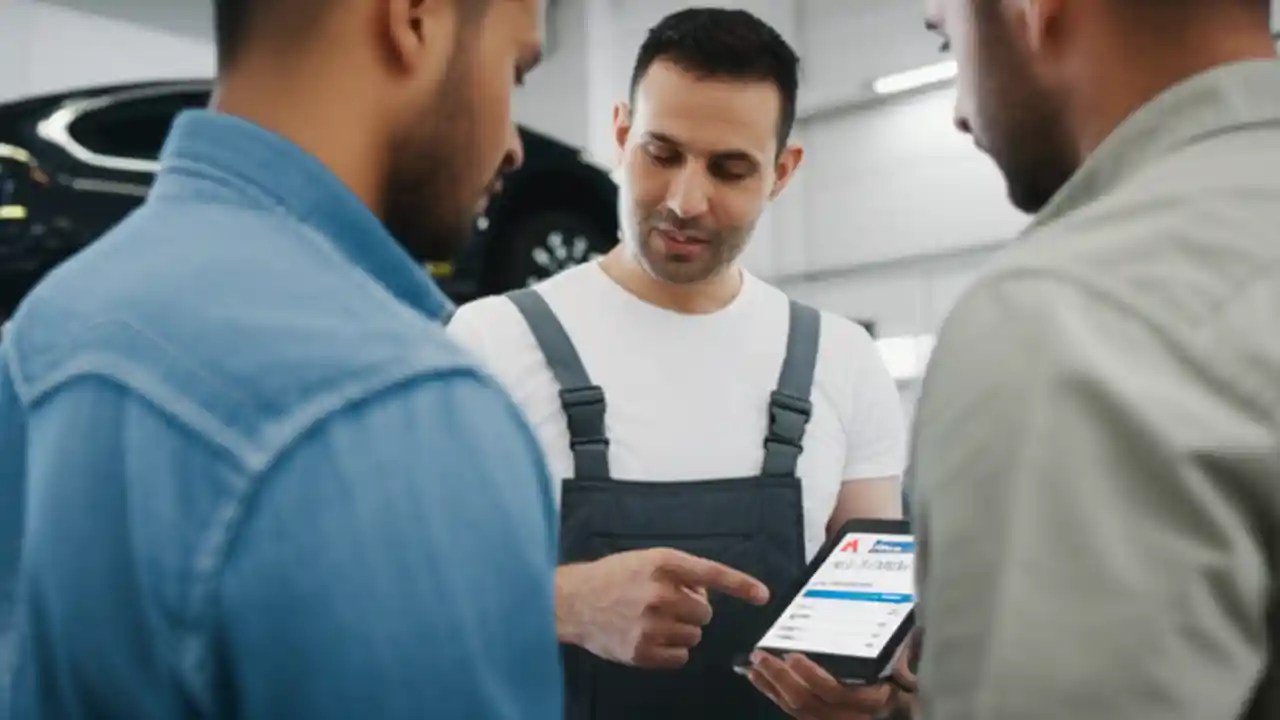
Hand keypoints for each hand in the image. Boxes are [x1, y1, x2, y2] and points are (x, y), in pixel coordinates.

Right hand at [556, 548, 769, 668]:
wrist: (573, 602)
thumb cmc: (613, 578)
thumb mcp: (646, 560)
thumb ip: (679, 573)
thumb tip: (706, 596)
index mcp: (662, 564)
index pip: (711, 574)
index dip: (740, 585)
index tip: (762, 596)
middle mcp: (659, 593)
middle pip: (705, 614)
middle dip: (693, 612)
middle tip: (667, 605)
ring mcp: (651, 624)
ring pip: (694, 637)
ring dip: (682, 631)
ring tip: (655, 621)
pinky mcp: (642, 651)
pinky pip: (680, 657)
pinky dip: (672, 651)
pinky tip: (651, 638)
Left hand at [747, 651, 899, 719]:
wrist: (898, 711)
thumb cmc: (902, 681)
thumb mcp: (903, 665)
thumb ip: (899, 654)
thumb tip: (896, 632)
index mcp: (870, 699)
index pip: (834, 692)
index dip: (811, 676)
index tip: (793, 656)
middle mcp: (850, 716)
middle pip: (807, 701)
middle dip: (780, 678)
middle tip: (760, 656)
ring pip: (796, 710)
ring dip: (771, 687)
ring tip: (753, 667)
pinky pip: (794, 713)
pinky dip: (775, 696)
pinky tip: (761, 681)